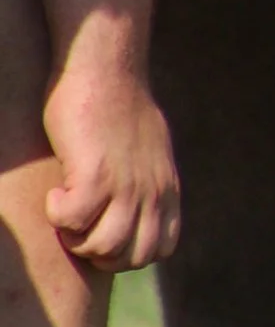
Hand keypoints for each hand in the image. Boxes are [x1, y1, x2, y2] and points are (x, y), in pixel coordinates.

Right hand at [43, 66, 180, 269]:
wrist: (106, 69)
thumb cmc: (117, 107)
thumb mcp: (149, 150)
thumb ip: (147, 180)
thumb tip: (133, 205)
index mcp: (167, 188)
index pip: (161, 248)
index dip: (127, 252)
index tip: (103, 230)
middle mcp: (152, 191)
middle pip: (132, 257)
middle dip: (99, 253)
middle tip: (79, 226)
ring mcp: (126, 184)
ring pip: (102, 246)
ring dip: (75, 237)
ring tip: (66, 208)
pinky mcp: (95, 173)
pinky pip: (73, 220)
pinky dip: (57, 213)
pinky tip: (55, 191)